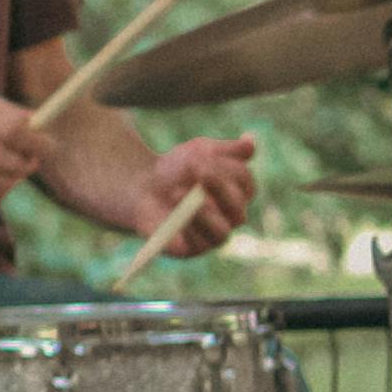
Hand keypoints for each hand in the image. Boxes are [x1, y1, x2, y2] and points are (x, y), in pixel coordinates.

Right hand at [0, 89, 50, 212]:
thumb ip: (11, 113)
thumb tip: (43, 123)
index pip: (14, 132)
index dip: (37, 143)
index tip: (46, 147)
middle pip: (12, 164)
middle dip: (28, 165)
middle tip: (30, 162)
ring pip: (3, 185)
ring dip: (14, 181)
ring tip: (13, 172)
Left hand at [129, 133, 259, 257]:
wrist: (141, 186)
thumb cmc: (177, 169)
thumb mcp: (200, 151)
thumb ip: (227, 150)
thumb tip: (251, 141)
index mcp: (237, 194)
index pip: (245, 183)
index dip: (228, 168)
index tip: (203, 156)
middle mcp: (230, 218)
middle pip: (237, 209)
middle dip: (219, 188)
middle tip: (199, 170)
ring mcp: (211, 236)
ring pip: (222, 233)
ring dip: (204, 213)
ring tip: (179, 192)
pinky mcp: (190, 249)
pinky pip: (197, 246)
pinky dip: (188, 229)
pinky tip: (176, 211)